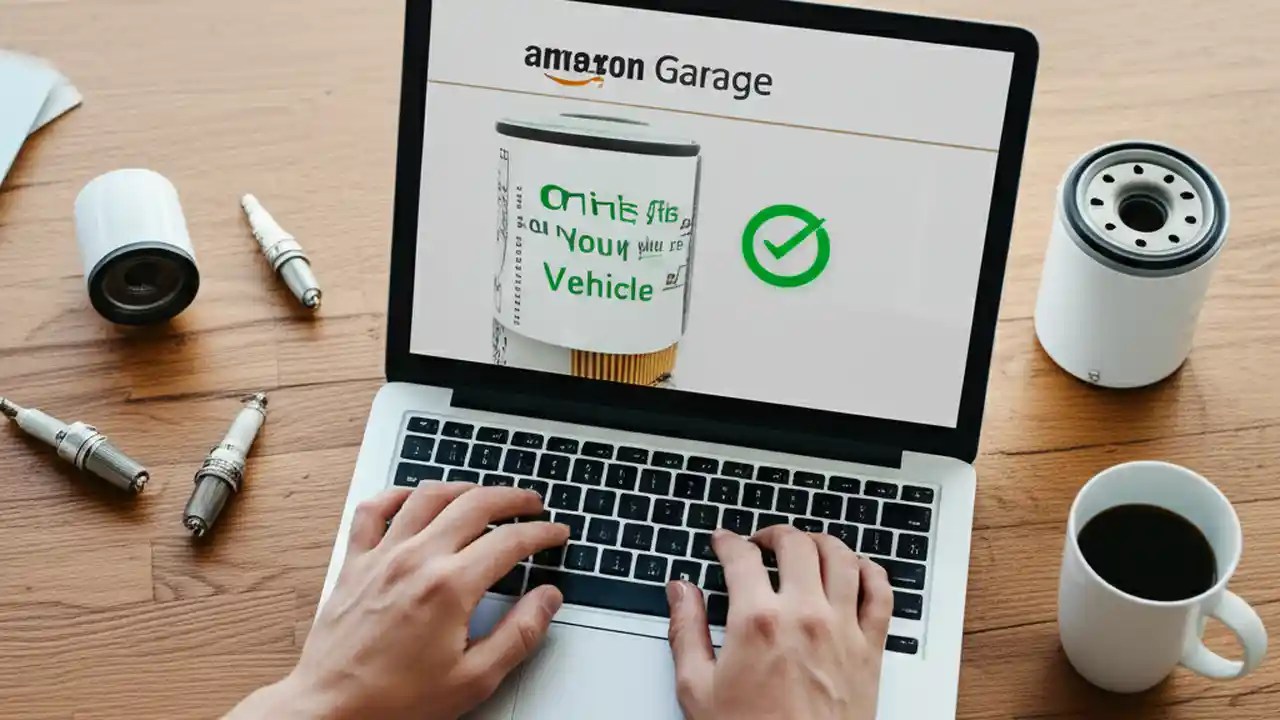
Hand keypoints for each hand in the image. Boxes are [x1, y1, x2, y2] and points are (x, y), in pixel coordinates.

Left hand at [227, 484, 568, 719]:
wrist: (331, 710)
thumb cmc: (396, 701)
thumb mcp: (474, 679)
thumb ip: (519, 634)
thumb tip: (547, 599)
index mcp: (450, 587)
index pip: (510, 541)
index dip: (541, 533)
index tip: (555, 533)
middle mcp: (416, 559)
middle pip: (475, 504)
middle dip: (512, 498)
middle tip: (531, 504)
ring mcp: (382, 556)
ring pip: (428, 495)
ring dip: (464, 488)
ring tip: (484, 494)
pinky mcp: (354, 563)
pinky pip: (373, 510)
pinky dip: (396, 495)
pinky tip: (413, 498)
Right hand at [666, 527, 893, 719]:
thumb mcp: (697, 689)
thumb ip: (686, 631)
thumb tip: (680, 591)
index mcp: (758, 622)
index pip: (742, 557)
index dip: (727, 541)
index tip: (723, 541)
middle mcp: (804, 616)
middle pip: (795, 544)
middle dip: (773, 534)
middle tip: (760, 542)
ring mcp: (842, 629)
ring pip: (841, 557)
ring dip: (820, 542)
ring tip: (805, 547)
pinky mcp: (870, 649)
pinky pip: (881, 593)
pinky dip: (870, 571)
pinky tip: (855, 569)